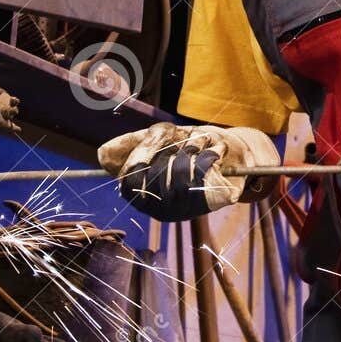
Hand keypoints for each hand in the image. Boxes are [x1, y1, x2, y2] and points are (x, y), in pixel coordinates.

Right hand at [97, 121, 279, 220]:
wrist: (236, 159)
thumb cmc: (192, 150)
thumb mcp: (162, 144)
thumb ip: (136, 144)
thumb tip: (104, 153)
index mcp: (146, 198)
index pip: (130, 181)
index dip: (141, 154)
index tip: (156, 133)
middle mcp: (163, 210)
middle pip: (154, 175)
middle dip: (167, 145)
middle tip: (180, 131)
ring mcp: (187, 210)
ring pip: (181, 174)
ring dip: (192, 147)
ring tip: (201, 138)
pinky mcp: (211, 203)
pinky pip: (206, 175)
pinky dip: (210, 153)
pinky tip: (216, 147)